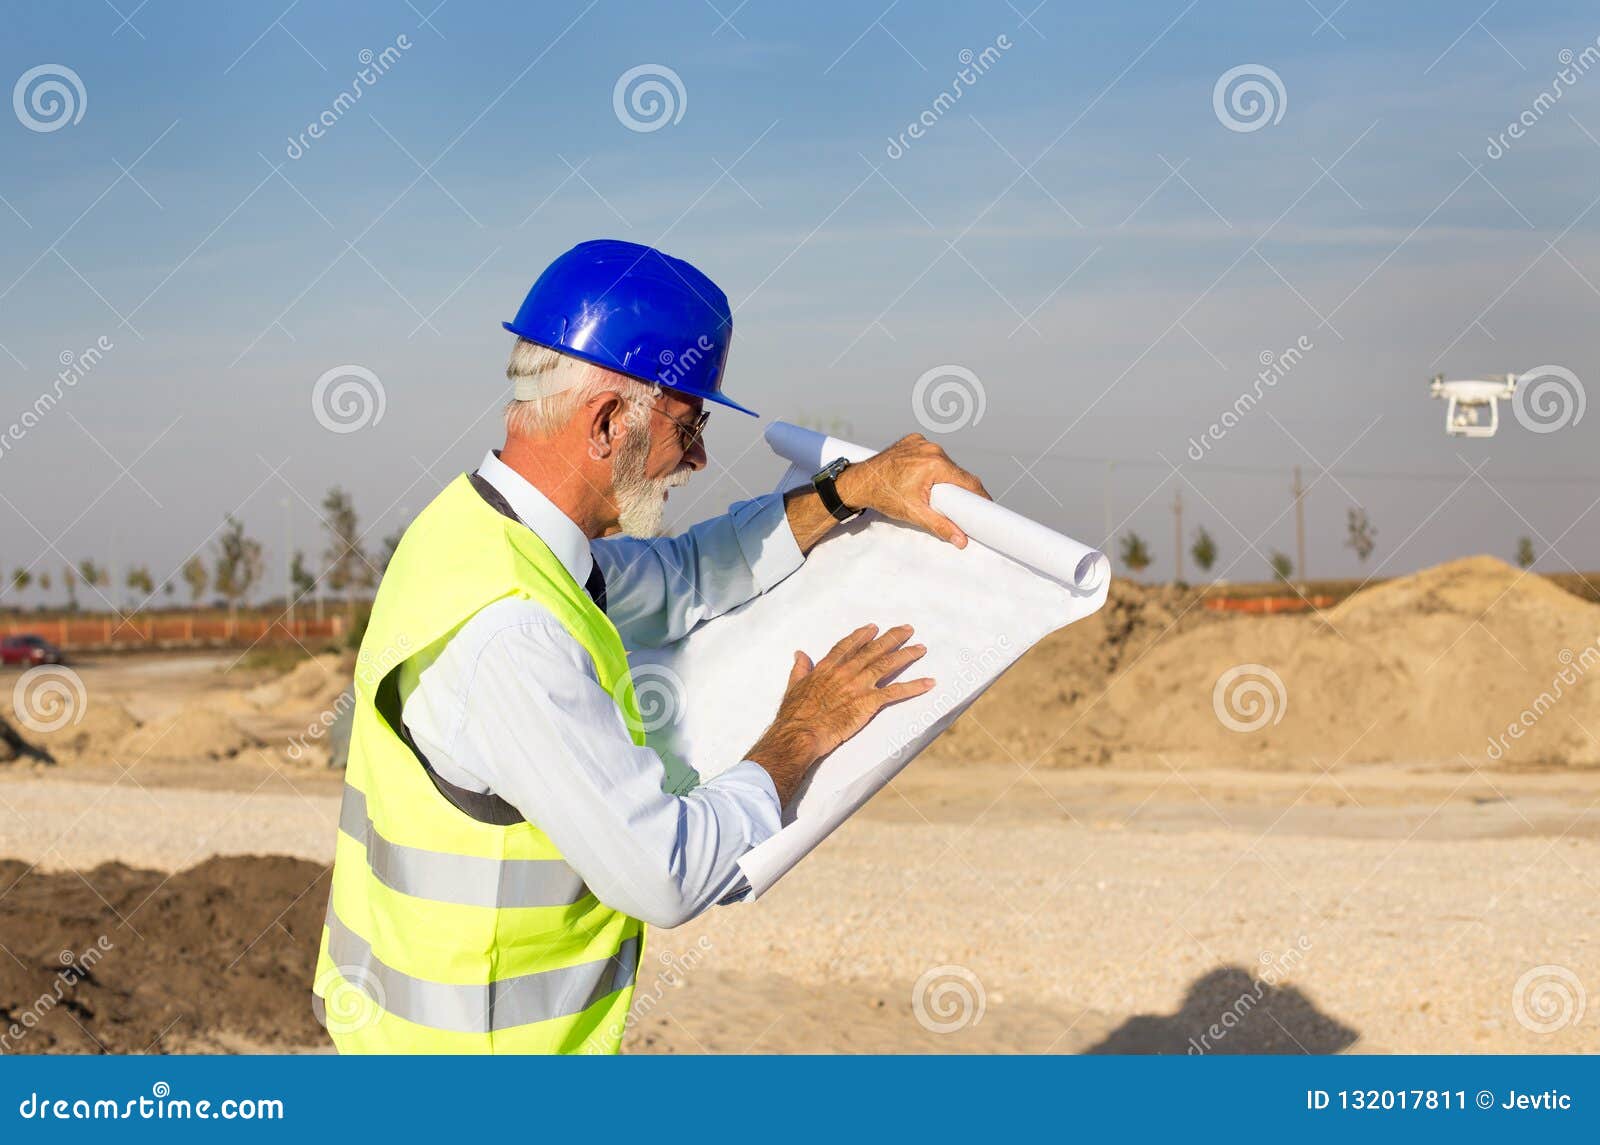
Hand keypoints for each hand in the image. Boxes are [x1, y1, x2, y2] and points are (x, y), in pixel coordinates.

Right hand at [745, 624, 933, 803]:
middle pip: (873, 650)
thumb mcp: (793, 686)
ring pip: (886, 665)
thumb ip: (800, 669)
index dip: (862, 636)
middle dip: (892, 638)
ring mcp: (858, 686)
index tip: (873, 628)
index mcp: (826, 668)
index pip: (848, 647)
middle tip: (907, 630)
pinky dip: (914, 686)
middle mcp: (845, 672)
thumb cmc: (794, 716)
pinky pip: (896, 692)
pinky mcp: (868, 703)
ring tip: (921, 648)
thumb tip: (799, 654)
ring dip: (906, 655)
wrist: (800, 734)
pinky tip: (928, 682)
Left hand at [835, 434, 990, 547]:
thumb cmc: (884, 496)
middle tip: (954, 505)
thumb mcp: (914, 513)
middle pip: (956, 472)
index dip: (979, 496)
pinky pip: (931, 454)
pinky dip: (930, 466)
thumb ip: (941, 526)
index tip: (985, 506)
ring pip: (944, 462)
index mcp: (935, 464)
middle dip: (958, 489)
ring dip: (943, 476)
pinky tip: (921, 477)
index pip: (968, 481)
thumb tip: (961, 539)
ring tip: (932, 491)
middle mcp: (931, 448)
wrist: (860, 482)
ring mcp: (921, 442)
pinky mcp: (913, 440)